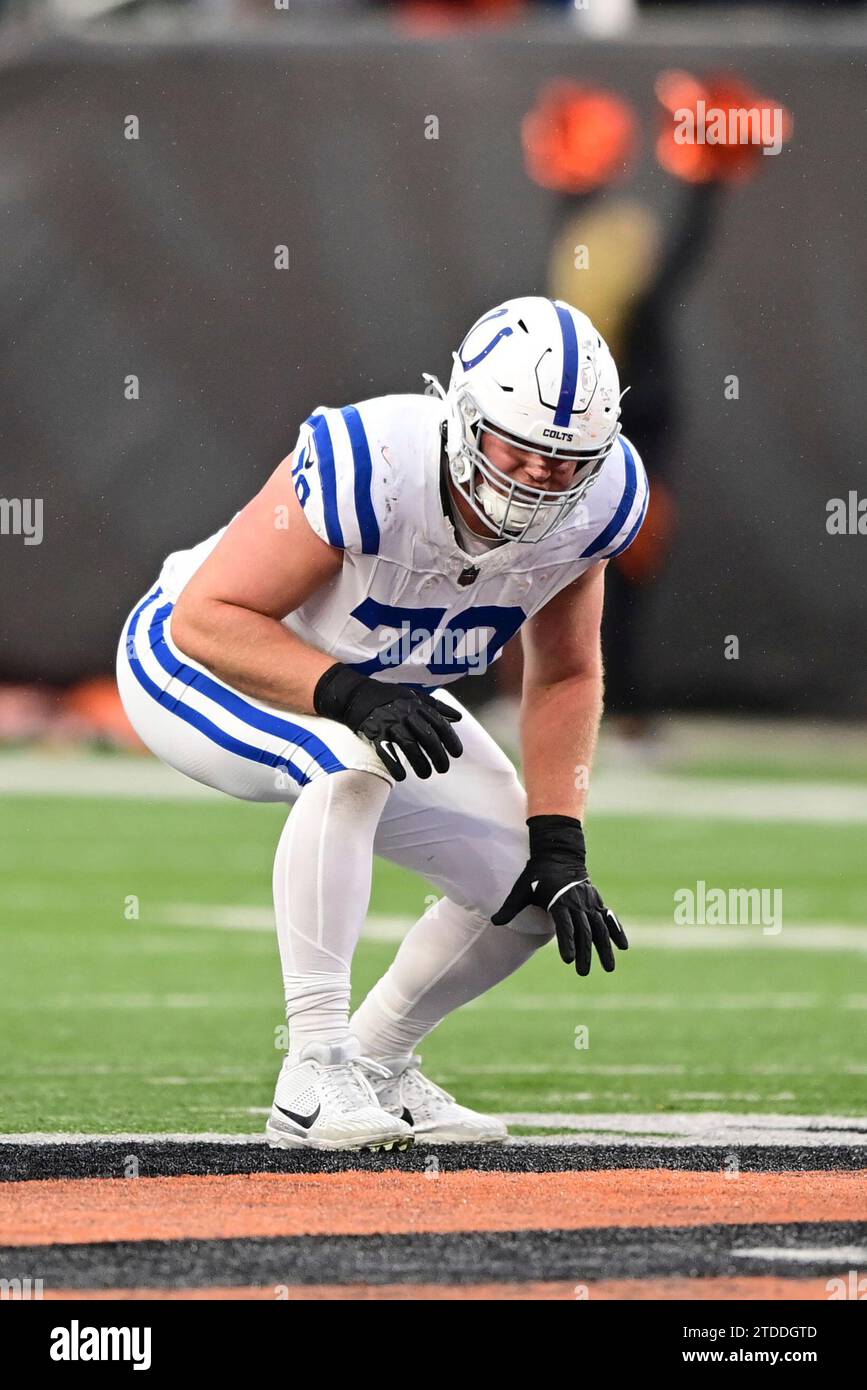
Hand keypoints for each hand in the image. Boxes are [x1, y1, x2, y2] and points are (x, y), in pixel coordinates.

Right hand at [313, 663, 461, 781]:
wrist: (356, 695)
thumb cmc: (388, 697)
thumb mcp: (413, 696)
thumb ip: (436, 707)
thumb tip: (458, 717)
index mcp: (416, 705)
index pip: (438, 723)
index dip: (450, 739)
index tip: (457, 753)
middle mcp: (405, 714)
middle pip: (427, 737)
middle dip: (438, 755)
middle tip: (443, 769)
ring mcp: (389, 724)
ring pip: (409, 746)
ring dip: (419, 763)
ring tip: (426, 774)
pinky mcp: (374, 734)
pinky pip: (386, 752)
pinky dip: (394, 765)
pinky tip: (402, 777)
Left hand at [492, 814, 627, 974]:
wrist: (559, 853)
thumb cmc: (537, 873)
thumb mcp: (521, 888)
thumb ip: (510, 907)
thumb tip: (495, 922)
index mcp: (559, 901)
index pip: (565, 926)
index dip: (567, 943)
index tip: (568, 960)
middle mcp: (577, 902)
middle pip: (584, 931)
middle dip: (585, 953)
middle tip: (583, 973)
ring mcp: (590, 901)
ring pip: (600, 928)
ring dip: (605, 948)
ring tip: (609, 968)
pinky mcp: (596, 900)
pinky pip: (609, 918)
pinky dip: (617, 931)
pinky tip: (623, 946)